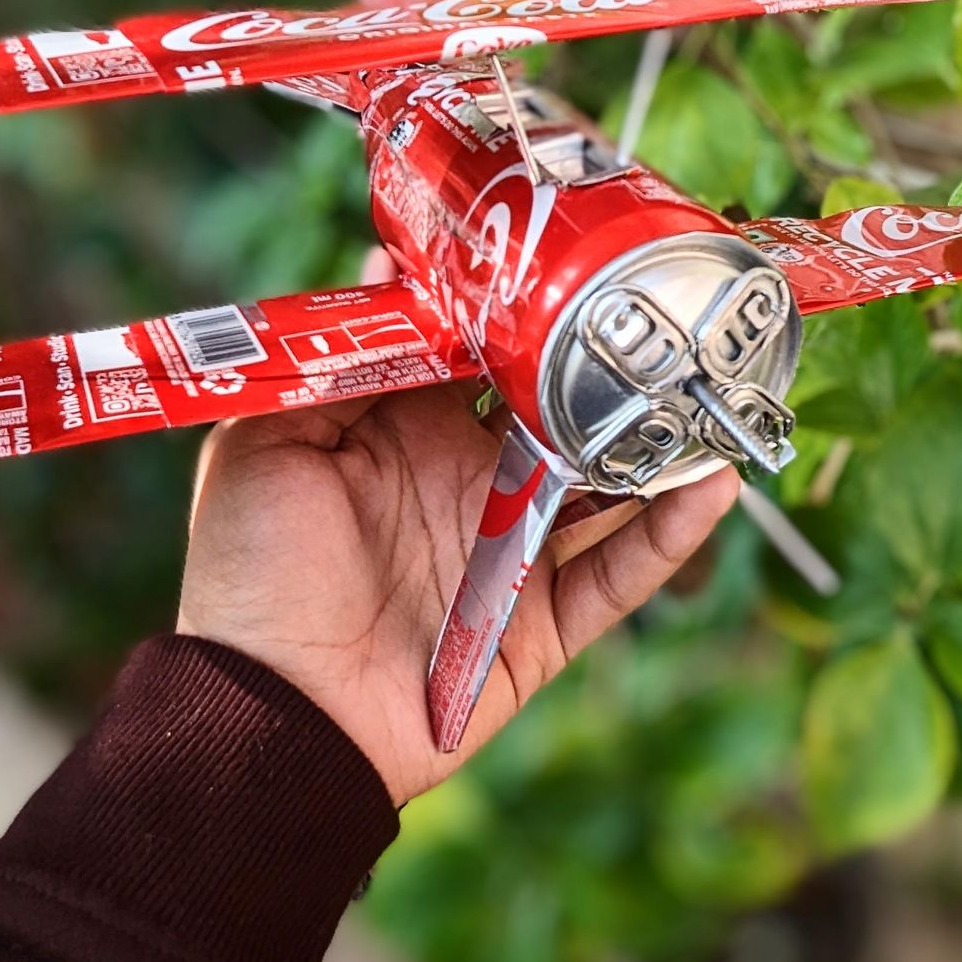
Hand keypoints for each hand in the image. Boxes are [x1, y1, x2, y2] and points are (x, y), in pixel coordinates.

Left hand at [177, 271, 737, 804]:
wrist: (268, 710)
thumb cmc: (249, 577)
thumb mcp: (262, 443)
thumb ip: (329, 361)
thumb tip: (386, 266)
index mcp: (407, 433)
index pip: (483, 355)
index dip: (524, 309)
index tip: (570, 250)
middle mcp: (468, 484)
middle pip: (561, 411)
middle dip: (612, 364)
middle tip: (666, 307)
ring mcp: (512, 555)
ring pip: (610, 488)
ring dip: (661, 442)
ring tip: (712, 385)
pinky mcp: (543, 626)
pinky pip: (620, 576)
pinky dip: (670, 534)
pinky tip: (712, 482)